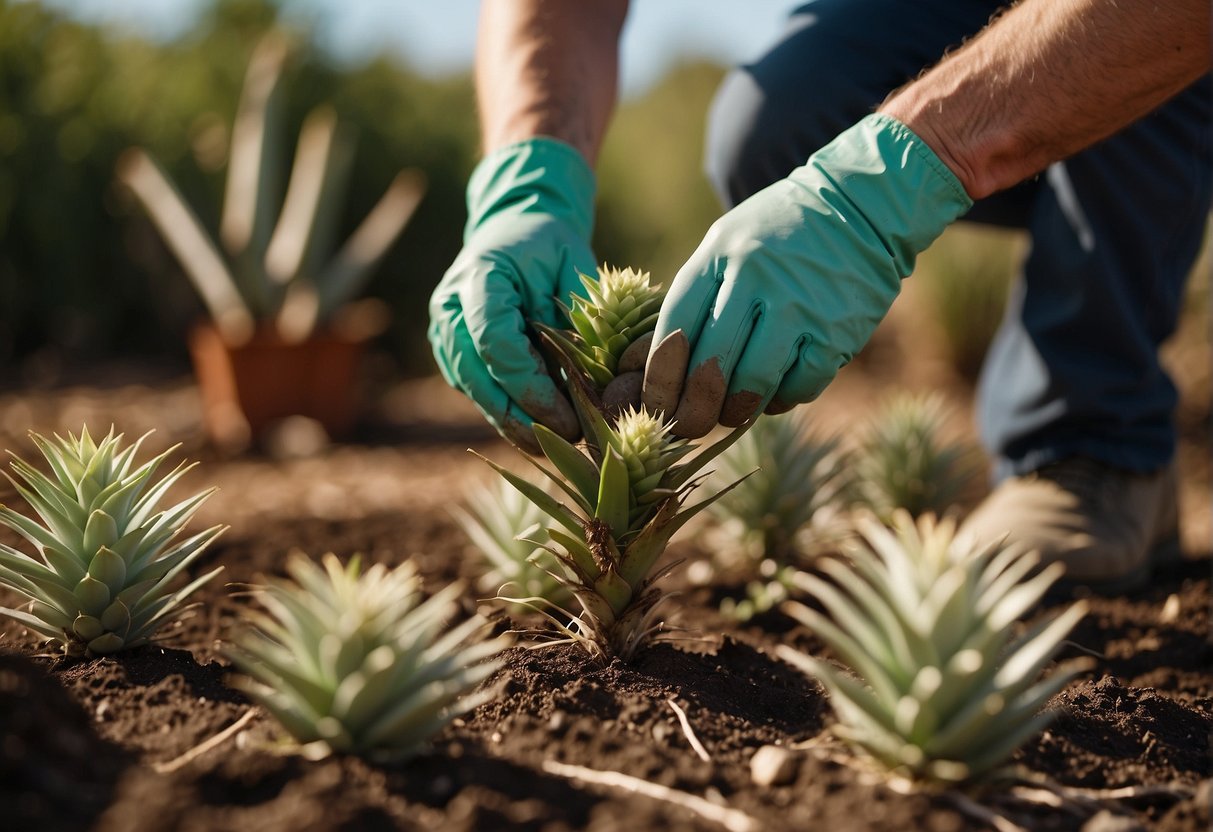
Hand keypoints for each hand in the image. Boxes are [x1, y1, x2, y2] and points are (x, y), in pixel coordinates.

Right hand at [429, 138, 595, 451]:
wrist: (512, 229)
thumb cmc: (548, 244)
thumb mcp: (573, 263)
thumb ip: (578, 314)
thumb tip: (594, 377)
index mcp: (478, 277)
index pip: (495, 341)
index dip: (529, 384)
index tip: (566, 415)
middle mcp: (450, 308)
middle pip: (479, 377)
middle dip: (523, 415)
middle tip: (568, 439)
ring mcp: (445, 334)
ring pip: (477, 392)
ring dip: (515, 422)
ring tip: (560, 442)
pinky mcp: (452, 355)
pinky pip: (480, 392)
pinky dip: (509, 412)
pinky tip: (542, 431)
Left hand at [642, 114, 973, 436]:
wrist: (860, 206)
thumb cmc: (777, 235)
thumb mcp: (726, 246)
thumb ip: (693, 300)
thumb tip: (641, 366)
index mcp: (719, 255)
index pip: (676, 329)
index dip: (659, 378)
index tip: (655, 405)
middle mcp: (756, 277)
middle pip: (710, 365)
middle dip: (692, 409)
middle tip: (687, 426)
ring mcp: (799, 304)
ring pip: (752, 383)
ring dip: (736, 410)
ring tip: (731, 411)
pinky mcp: (836, 330)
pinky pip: (799, 386)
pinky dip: (784, 398)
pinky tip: (777, 391)